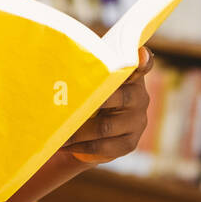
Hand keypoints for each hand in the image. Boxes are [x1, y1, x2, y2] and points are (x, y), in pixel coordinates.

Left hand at [60, 47, 153, 164]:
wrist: (94, 130)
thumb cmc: (89, 93)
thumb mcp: (90, 79)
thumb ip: (87, 69)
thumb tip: (60, 61)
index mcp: (132, 75)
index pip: (143, 65)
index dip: (143, 60)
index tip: (140, 54)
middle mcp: (140, 97)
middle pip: (119, 97)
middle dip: (91, 101)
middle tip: (68, 103)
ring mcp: (137, 121)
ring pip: (105, 126)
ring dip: (78, 131)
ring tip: (57, 131)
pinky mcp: (130, 143)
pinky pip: (103, 147)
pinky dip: (81, 147)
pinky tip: (65, 144)